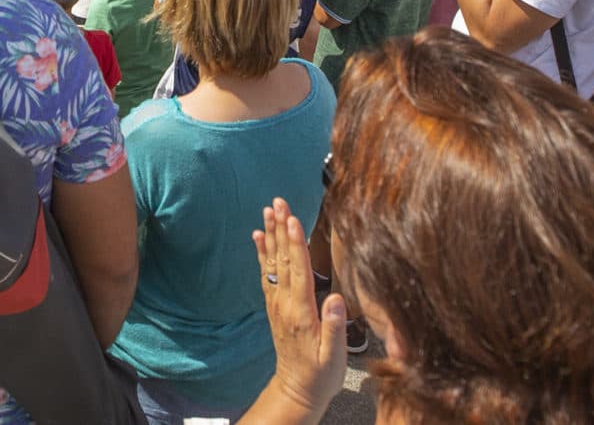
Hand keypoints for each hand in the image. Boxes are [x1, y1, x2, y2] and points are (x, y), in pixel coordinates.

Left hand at [252, 197, 345, 420]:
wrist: (297, 391)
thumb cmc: (321, 375)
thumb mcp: (334, 356)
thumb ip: (334, 327)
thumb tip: (335, 298)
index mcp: (301, 312)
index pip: (299, 271)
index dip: (296, 244)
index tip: (293, 219)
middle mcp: (285, 304)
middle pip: (283, 260)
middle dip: (281, 230)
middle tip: (278, 202)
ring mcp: (278, 305)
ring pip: (273, 263)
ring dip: (270, 236)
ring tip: (268, 211)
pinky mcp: (275, 307)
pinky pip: (267, 275)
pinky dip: (262, 254)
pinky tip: (259, 237)